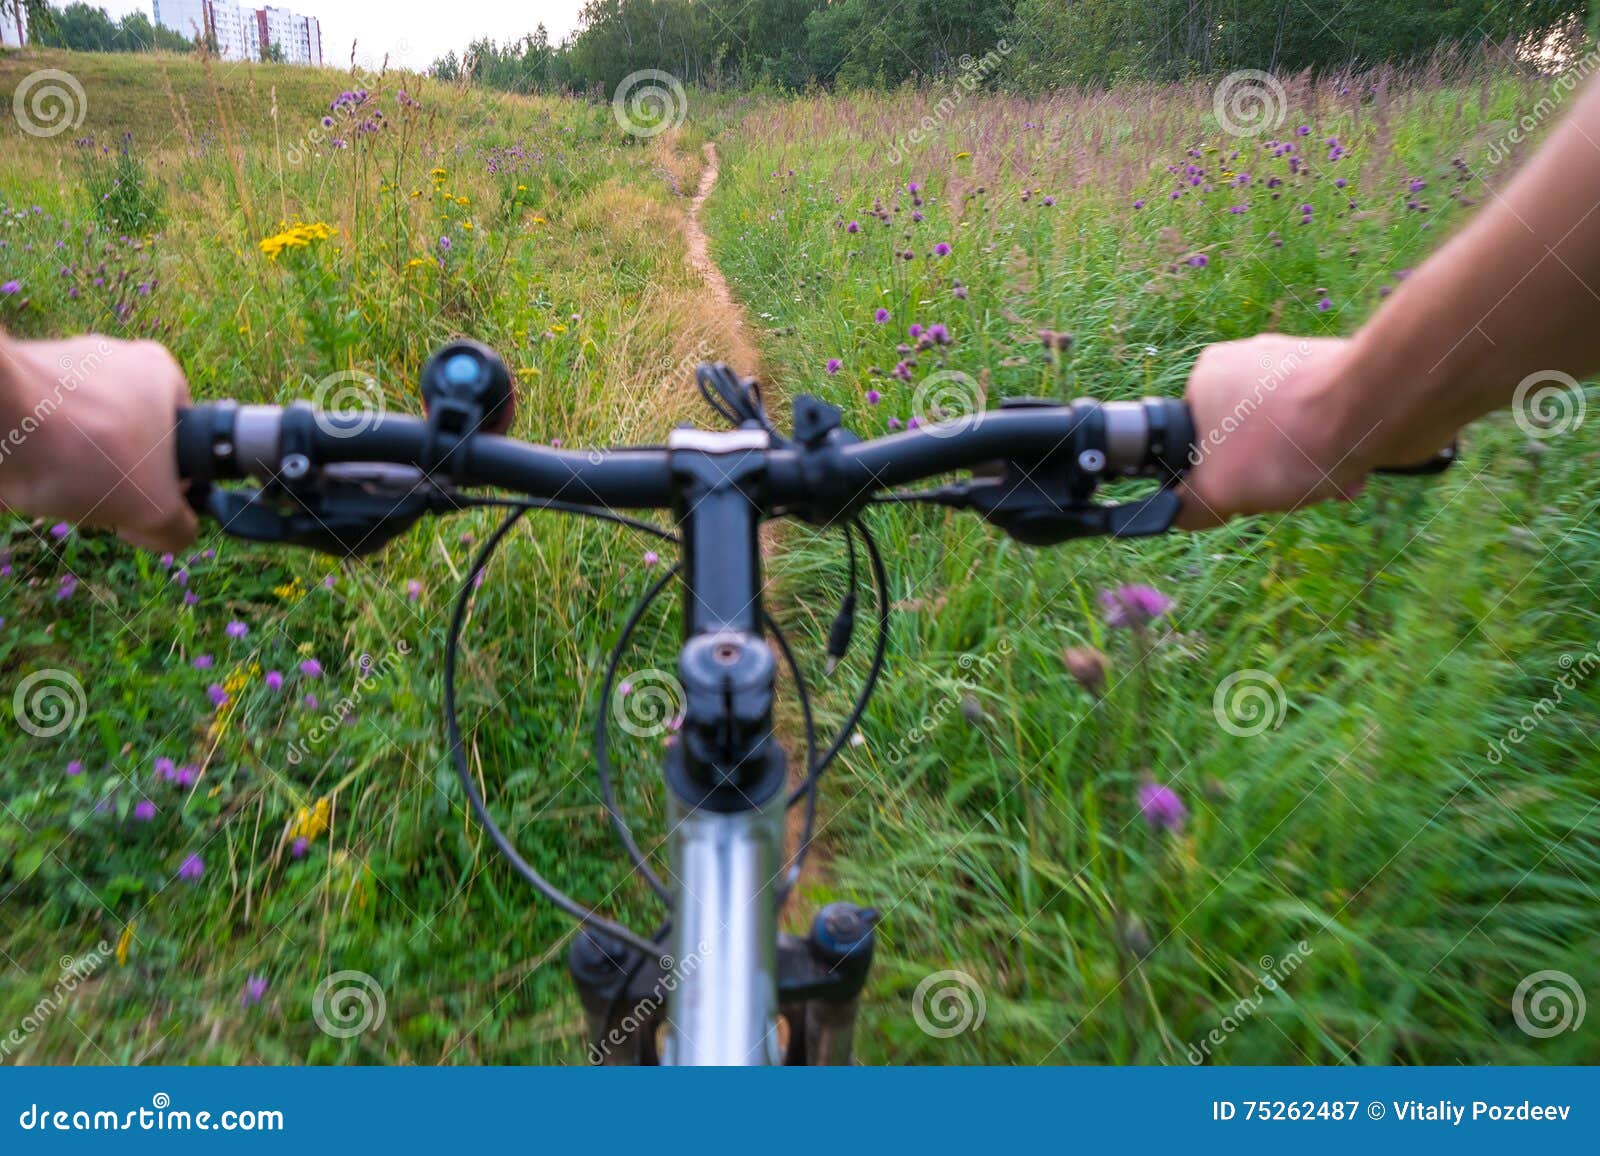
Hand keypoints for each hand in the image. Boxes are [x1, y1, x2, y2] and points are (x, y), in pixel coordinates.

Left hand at [0, 334, 195, 551]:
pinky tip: (23, 477)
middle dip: (114, 477)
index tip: (148, 501)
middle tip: (100, 500)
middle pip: (127, 438)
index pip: (183, 434)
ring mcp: (59, 365)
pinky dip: (32, 462)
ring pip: (79, 437)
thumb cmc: (86, 452)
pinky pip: (36, 434)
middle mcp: (111, 357)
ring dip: (70, 472)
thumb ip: (179, 528)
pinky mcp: (14, 382)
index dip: (171, 477)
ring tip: (54, 489)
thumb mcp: (156, 510)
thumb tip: (171, 532)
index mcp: (159, 372)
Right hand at [1175, 334, 1372, 530]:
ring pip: (1287, 437)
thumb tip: (1180, 514)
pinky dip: (1332, 451)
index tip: (1235, 493)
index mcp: (1207, 375)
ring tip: (1325, 481)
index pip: (1194, 438)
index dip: (1212, 475)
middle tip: (1283, 491)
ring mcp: (1296, 362)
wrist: (1375, 407)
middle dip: (1267, 477)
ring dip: (1304, 470)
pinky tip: (1349, 470)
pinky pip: (1323, 424)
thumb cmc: (1284, 442)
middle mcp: (1249, 359)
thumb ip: (1188, 506)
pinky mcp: (1339, 371)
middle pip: (1244, 441)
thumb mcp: (1216, 491)